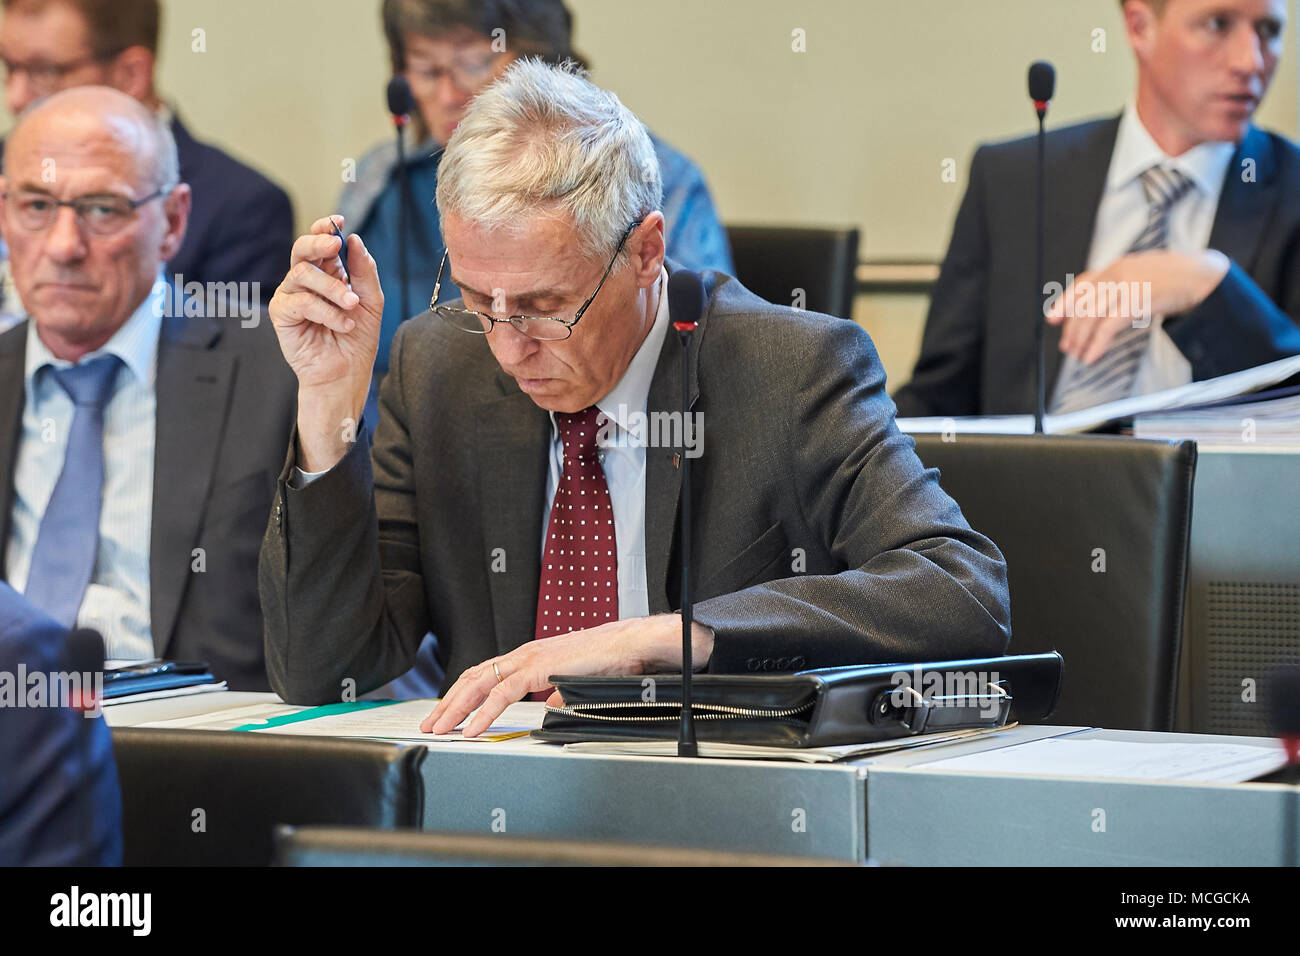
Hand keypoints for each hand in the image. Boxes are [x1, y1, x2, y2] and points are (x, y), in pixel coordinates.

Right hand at [268, 215, 383, 470]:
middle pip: (302, 250)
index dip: (325, 229)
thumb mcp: (370, 302)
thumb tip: (354, 239)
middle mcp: (306, 282)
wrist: (346, 374)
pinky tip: (342, 324)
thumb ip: (364, 271)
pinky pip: (300, 302)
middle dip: (318, 243)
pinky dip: (324, 311)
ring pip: (303, 274)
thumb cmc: (357, 340)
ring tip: (351, 306)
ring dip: (332, 288)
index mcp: (327, 274)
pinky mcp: (282, 315)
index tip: (338, 222)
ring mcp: (291, 296)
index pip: (321, 244)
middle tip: (335, 246)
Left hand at [420, 615, 715, 737]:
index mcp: (528, 656)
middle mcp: (522, 654)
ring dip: (456, 708)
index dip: (460, 694)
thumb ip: (558, 692)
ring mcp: (528, 658)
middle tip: (429, 724)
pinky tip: (472, 727)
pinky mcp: (539, 667)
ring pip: (480, 683)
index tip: (445, 713)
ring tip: (440, 728)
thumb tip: (551, 705)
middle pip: (472, 678)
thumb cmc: (608, 661)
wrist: (629, 645)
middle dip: (447, 702)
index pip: (483, 674)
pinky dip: (483, 712)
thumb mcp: (573, 681)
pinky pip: (503, 692)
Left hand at [1045, 249, 1228, 364]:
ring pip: (1092, 316)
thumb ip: (1123, 287)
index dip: (1065, 302)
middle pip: (1084, 304)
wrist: (1206, 276)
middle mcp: (1118, 272)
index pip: (1083, 283)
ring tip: (1078, 356)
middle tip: (1068, 347)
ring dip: (1081, 340)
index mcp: (1119, 266)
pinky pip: (1108, 327)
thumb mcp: (1145, 276)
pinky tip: (1091, 356)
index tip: (1053, 318)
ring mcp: (1127, 286)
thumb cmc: (1178, 279)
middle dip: (1072, 329)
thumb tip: (1100, 309)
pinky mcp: (1137, 301)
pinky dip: (1096, 344)